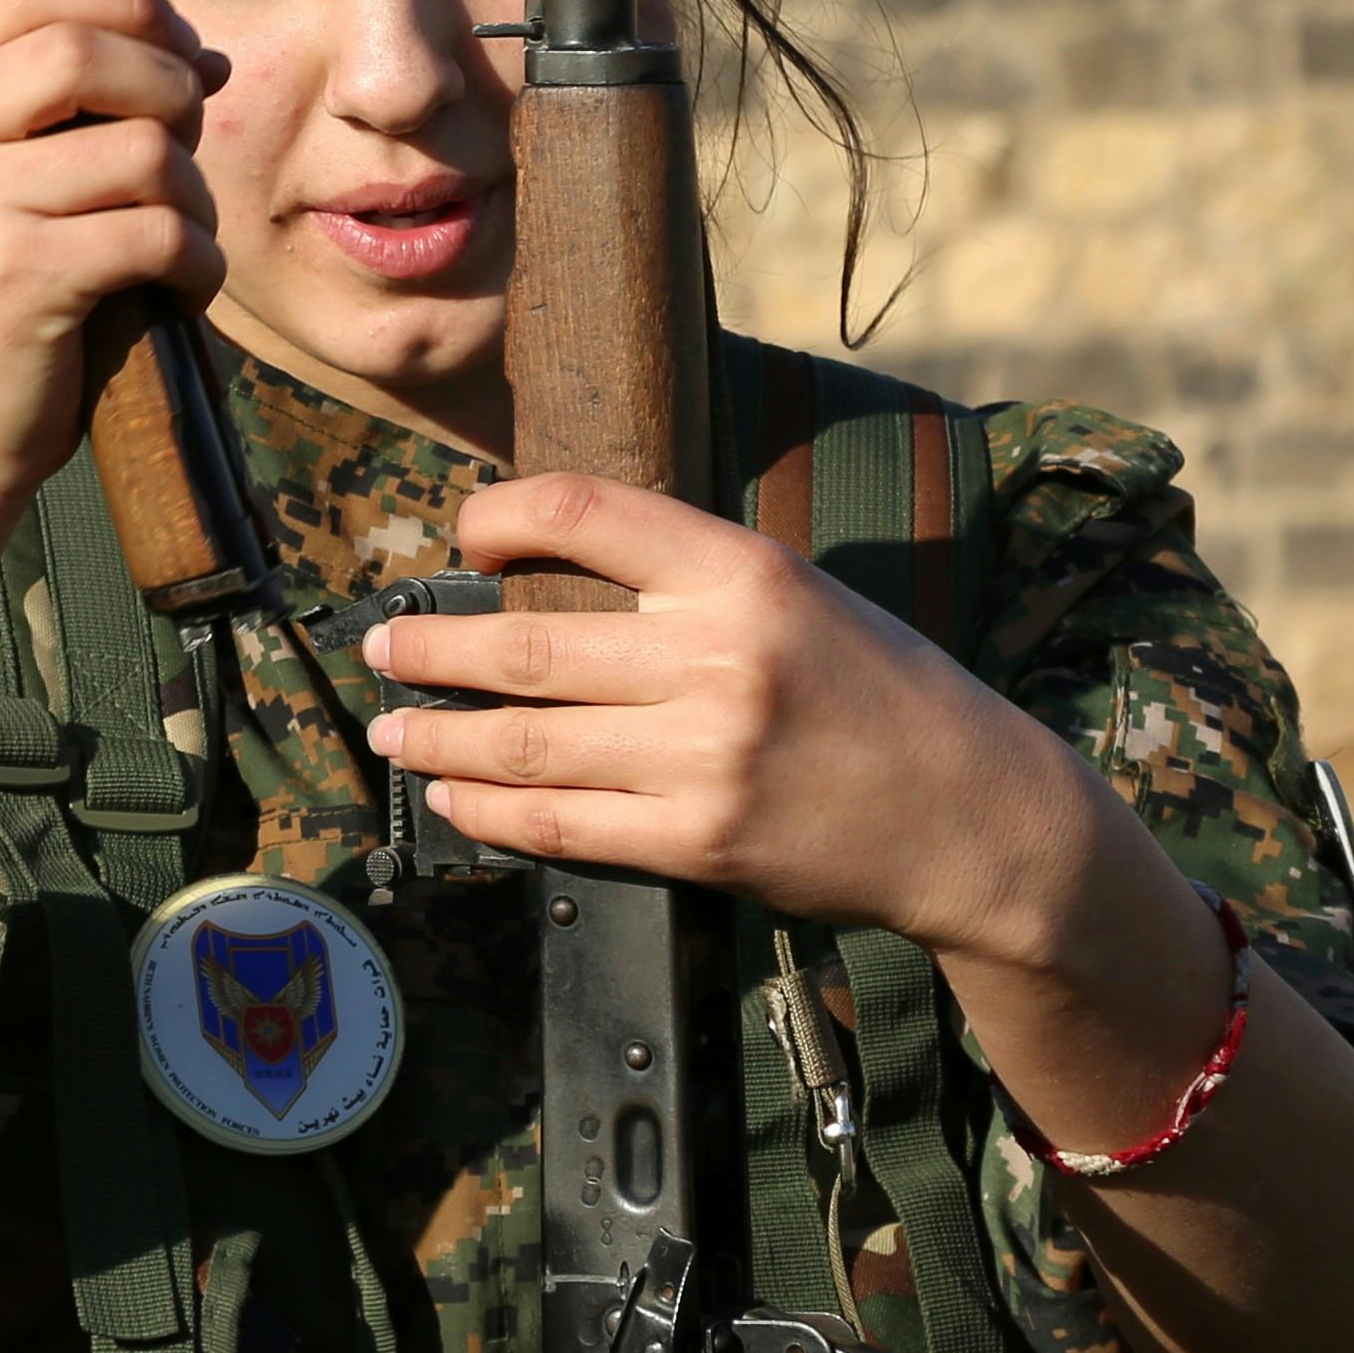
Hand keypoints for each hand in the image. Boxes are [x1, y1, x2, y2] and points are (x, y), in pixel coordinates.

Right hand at [0, 0, 222, 576]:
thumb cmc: (8, 283)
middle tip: (187, 141)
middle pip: (83, 50)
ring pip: (139, 148)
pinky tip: (182, 286)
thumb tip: (210, 55)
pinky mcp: (15, 278)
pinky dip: (198, 261)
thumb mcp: (19, 173)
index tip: (174, 49)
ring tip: (183, 233)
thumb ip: (90, 101)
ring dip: (195, 193)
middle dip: (169, 87)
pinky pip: (157, 231)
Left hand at [359, 470, 1104, 963]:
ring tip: (392, 731)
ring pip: (524, 745)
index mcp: (745, 574)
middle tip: (380, 646)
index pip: (589, 510)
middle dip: (431, 649)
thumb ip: (687, 584)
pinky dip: (489, 812)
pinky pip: (560, 825)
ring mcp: (704, 758)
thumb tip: (544, 580)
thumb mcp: (800, 597)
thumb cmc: (880, 693)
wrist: (973, 815)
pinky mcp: (699, 842)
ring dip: (438, 738)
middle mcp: (718, 659)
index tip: (462, 535)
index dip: (503, 515)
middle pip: (526, 647)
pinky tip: (453, 799)